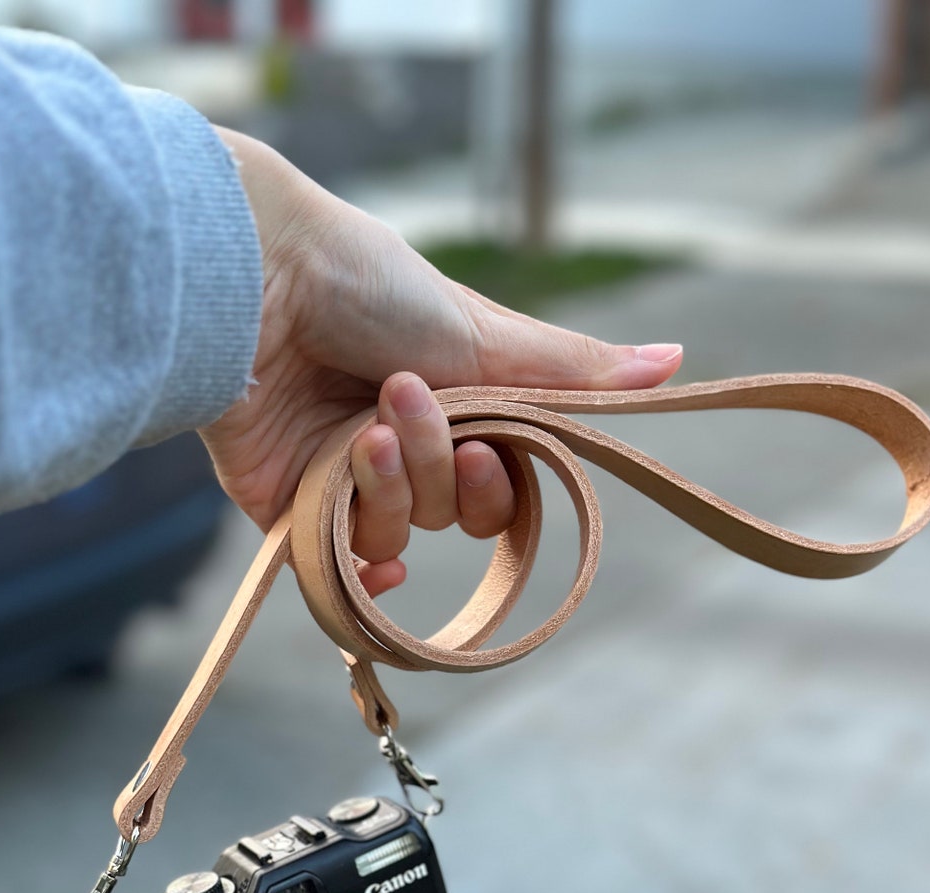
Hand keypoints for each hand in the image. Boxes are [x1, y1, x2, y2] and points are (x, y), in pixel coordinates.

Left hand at [202, 130, 682, 597]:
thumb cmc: (369, 288)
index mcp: (453, 407)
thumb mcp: (486, 334)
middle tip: (397, 403)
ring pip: (398, 531)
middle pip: (453, 512)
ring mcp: (345, 480)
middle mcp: (405, 446)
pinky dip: (359, 574)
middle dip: (435, 468)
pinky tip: (372, 568)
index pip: (502, 483)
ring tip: (356, 430)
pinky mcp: (290, 510)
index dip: (497, 481)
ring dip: (386, 485)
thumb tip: (676, 364)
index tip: (481, 443)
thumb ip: (573, 371)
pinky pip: (337, 571)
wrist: (253, 281)